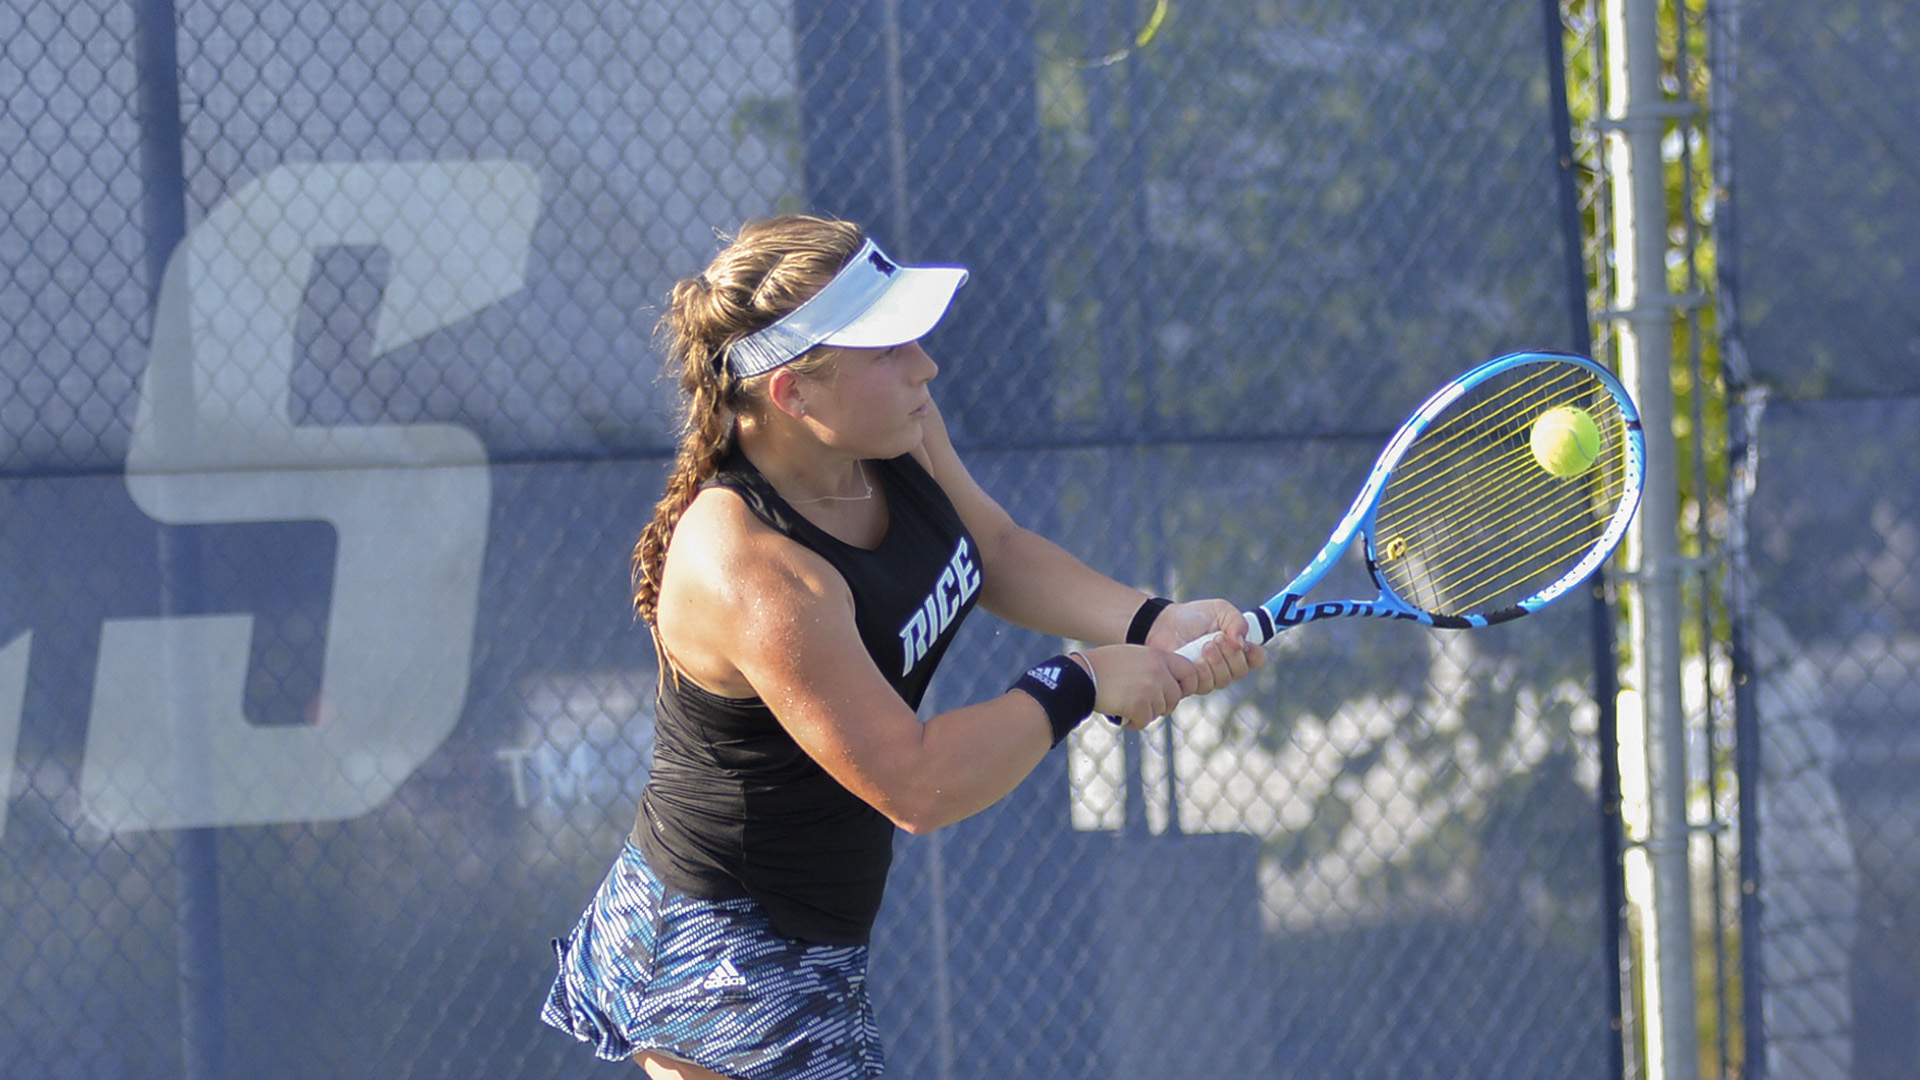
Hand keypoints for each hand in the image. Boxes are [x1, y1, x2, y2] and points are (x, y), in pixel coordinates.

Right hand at [1072, 645, 1195, 729]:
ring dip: (1145, 713)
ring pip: (1159, 711)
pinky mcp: (1139, 705)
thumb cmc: (1103, 667)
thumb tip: (1172, 685)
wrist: (1080, 677)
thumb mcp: (1133, 656)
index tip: (1175, 693)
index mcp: (1158, 656)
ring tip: (1126, 704)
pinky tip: (1121, 714)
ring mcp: (1150, 688)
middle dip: (1161, 705)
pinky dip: (1134, 722)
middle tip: (1141, 703)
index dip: (1185, 685)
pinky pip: (1145, 721)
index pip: (1189, 671)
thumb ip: (1154, 666)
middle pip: (1175, 697)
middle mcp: (1158, 671)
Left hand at [1144, 599, 1265, 692]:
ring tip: (1204, 645)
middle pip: (1240, 671)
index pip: (1257, 660)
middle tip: (1217, 638)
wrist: (1164, 623)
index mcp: (1237, 647)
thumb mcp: (1220, 610)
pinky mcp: (1193, 683)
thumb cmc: (1194, 616)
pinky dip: (1201, 671)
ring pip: (1223, 680)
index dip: (1254, 655)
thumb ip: (1237, 622)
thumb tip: (1242, 643)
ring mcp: (1210, 676)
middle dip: (1230, 655)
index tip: (1244, 644)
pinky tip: (1193, 659)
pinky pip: (1205, 685)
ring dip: (1216, 662)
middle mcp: (1226, 665)